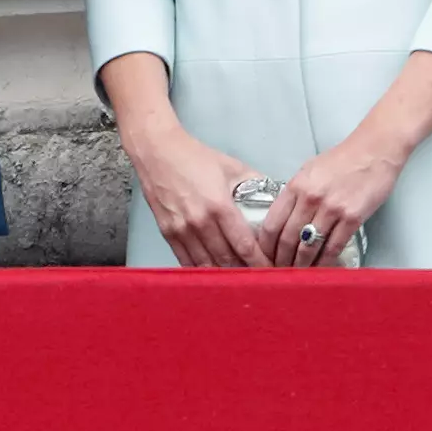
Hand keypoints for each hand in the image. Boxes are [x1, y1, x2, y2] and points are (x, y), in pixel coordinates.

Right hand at [118, 117, 267, 268]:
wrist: (156, 152)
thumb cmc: (193, 157)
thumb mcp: (232, 167)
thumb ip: (255, 185)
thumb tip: (275, 199)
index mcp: (219, 206)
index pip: (244, 246)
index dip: (260, 262)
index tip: (271, 270)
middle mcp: (199, 222)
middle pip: (227, 260)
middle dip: (245, 272)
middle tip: (258, 279)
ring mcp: (181, 229)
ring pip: (206, 264)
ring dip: (224, 274)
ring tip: (238, 279)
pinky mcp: (167, 232)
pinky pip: (186, 260)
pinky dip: (201, 270)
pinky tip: (213, 274)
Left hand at [272, 128, 409, 268]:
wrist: (374, 152)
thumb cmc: (341, 160)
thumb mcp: (308, 172)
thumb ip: (294, 194)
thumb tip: (283, 216)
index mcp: (295, 187)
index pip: (272, 223)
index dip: (265, 245)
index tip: (263, 255)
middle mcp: (310, 199)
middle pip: (287, 238)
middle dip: (280, 259)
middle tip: (277, 271)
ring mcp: (331, 209)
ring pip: (309, 246)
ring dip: (301, 264)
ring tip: (296, 274)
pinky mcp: (353, 217)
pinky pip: (334, 246)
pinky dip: (325, 261)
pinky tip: (320, 268)